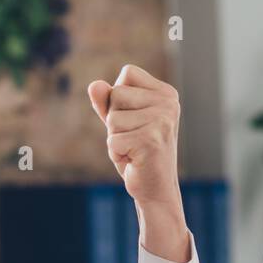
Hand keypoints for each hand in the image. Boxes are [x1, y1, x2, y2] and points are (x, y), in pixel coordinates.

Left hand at [87, 63, 181, 209]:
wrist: (155, 190)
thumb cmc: (137, 154)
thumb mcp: (121, 123)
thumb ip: (107, 102)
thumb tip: (94, 85)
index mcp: (166, 93)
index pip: (128, 73)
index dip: (119, 97)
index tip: (134, 120)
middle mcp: (168, 103)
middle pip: (116, 94)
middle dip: (114, 121)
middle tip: (132, 139)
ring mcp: (162, 121)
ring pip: (112, 119)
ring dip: (115, 139)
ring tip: (133, 150)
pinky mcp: (151, 140)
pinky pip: (112, 140)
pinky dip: (116, 154)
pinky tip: (133, 161)